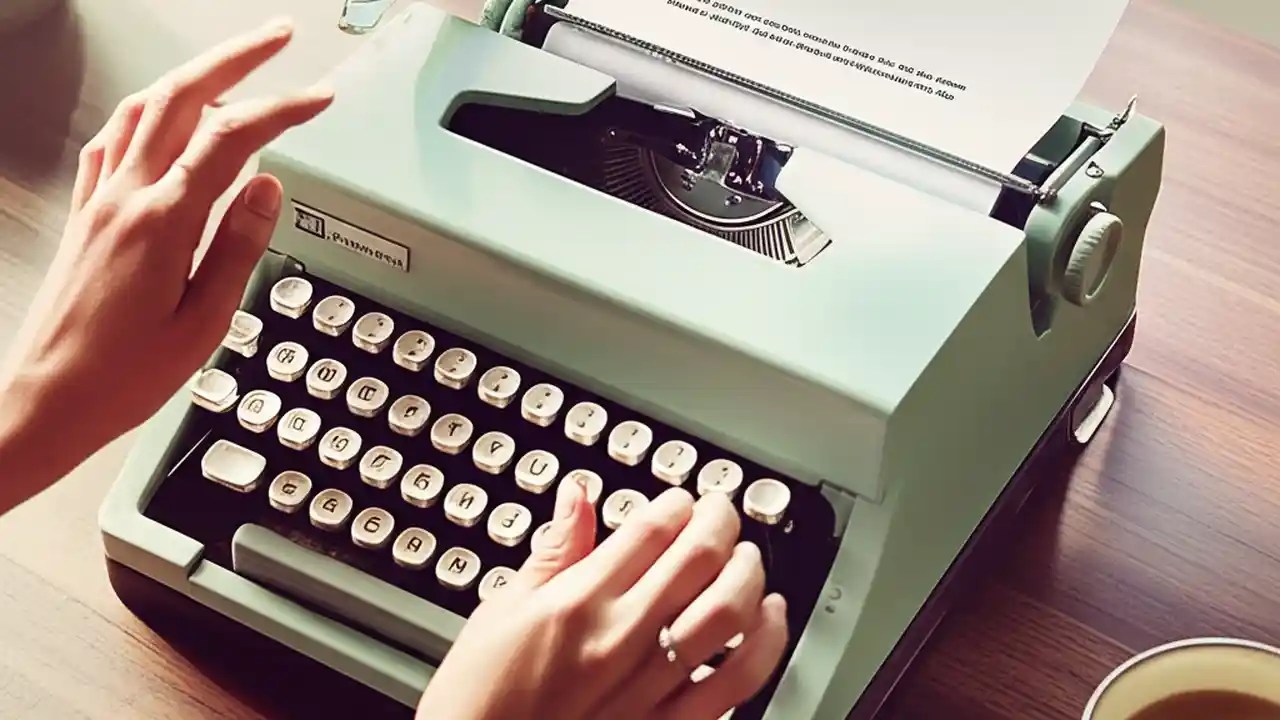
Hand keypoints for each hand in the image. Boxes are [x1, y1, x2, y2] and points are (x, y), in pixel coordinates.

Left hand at [0, 18, 331, 497]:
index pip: (231, 141)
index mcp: (161, 223)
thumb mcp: (203, 323)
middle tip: (276, 40)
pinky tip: (158, 120)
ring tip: (228, 69)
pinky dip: (145, 114)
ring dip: (189, 77)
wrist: (45, 401)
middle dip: (234, 59)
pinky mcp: (84, 215)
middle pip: (180, 98)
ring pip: (141, 109)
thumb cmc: (121, 377)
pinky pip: (113, 141)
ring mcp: (98, 201)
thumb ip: (238, 246)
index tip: (317, 99)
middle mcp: (123, 198)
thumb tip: (269, 188)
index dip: (280, 110)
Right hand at [420, 481, 788, 719]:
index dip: (678, 503)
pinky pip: (739, 680)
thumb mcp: (503, 608)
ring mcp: (650, 685)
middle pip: (699, 558)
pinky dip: (765, 641)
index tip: (680, 501)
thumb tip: (577, 496)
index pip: (651, 530)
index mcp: (578, 603)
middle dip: (720, 521)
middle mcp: (620, 639)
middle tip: (719, 513)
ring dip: (747, 572)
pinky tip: (767, 616)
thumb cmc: (481, 695)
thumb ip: (555, 550)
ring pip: (728, 611)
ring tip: (743, 557)